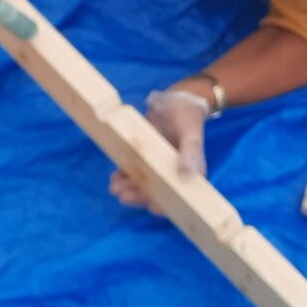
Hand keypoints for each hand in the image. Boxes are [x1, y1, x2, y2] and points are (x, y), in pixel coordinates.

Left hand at [109, 88, 210, 212]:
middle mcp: (174, 175)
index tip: (152, 208)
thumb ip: (190, 152)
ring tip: (115, 186)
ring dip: (128, 188)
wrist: (175, 99)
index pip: (179, 197)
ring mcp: (158, 167)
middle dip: (139, 197)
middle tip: (123, 195)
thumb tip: (186, 173)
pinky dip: (124, 177)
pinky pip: (134, 173)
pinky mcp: (145, 159)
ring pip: (142, 185)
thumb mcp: (191, 133)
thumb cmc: (187, 115)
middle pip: (156, 194)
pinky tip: (114, 177)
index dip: (166, 205)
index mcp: (192, 174)